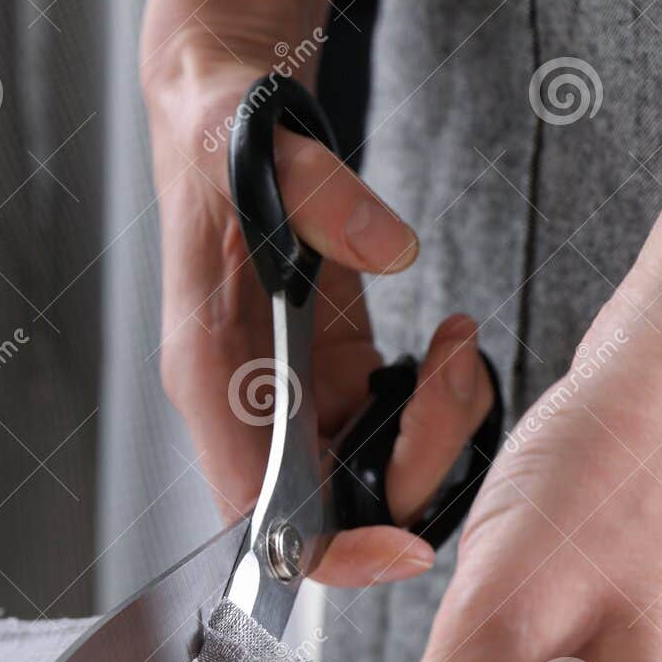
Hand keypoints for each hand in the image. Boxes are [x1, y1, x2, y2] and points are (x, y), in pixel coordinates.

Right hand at [140, 0, 495, 586]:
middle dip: (410, 465)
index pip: (254, 511)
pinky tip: (443, 348)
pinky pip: (390, 427)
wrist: (223, 111)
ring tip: (453, 352)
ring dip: (433, 430)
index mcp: (208, 374)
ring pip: (371, 473)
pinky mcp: (327, 372)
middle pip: (331, 506)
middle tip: (446, 385)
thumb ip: (315, 193)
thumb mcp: (253, 144)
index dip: (327, 551)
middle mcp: (247, 401)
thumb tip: (386, 246)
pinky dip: (435, 402)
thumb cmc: (216, 138)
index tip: (402, 547)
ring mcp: (290, 393)